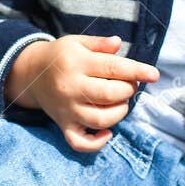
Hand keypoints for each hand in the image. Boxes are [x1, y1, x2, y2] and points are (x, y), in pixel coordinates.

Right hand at [4, 34, 158, 152]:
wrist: (30, 74)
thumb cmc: (60, 56)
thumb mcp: (77, 42)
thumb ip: (99, 43)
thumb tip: (119, 43)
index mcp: (77, 63)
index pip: (113, 68)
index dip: (137, 71)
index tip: (153, 75)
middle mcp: (71, 88)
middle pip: (110, 95)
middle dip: (128, 91)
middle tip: (129, 86)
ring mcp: (67, 109)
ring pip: (100, 120)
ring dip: (119, 113)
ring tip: (121, 104)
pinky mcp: (63, 124)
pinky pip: (80, 142)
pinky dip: (97, 143)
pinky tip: (107, 132)